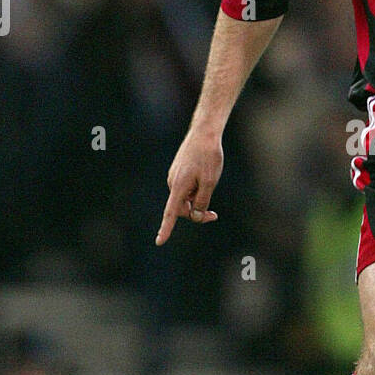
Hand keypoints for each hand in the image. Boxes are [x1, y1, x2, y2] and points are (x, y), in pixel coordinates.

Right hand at [155, 128, 222, 244]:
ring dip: (198, 198)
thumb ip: (202, 201)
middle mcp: (173, 183)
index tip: (159, 242)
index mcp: (178, 187)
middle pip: (182, 208)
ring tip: (210, 180)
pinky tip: (205, 174)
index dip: (166, 228)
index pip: (171, 213)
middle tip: (214, 215)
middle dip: (196, 213)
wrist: (205, 133)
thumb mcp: (210, 182)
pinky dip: (197, 189)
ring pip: (186, 198)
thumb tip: (195, 215)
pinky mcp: (178, 172)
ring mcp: (174, 177)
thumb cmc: (209, 156)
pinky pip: (187, 188)